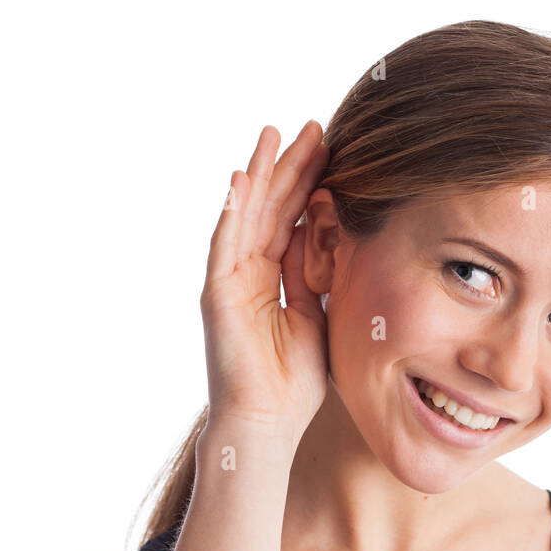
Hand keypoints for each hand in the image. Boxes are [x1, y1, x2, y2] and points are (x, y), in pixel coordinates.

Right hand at [199, 121, 330, 437]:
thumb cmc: (294, 384)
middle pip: (271, 209)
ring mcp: (230, 281)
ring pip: (247, 216)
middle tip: (315, 128)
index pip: (291, 221)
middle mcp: (248, 274)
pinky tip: (243, 178)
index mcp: (272, 280)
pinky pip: (225, 244)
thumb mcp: (318, 318)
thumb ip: (317, 277)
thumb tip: (330, 236)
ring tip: (275, 133)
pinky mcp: (217, 293)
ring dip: (261, 174)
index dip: (310, 186)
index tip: (333, 153)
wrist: (267, 422)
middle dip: (291, 168)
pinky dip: (233, 211)